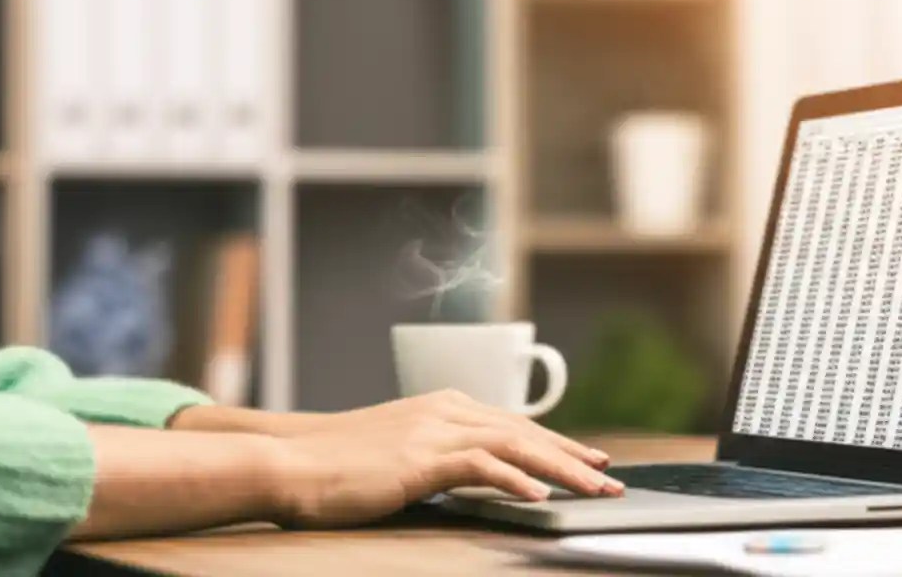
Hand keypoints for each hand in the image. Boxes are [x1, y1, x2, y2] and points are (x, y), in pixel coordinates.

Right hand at [270, 390, 621, 528]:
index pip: (513, 424)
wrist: (291, 461)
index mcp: (442, 406)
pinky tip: (540, 495)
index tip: (589, 459)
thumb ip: (438, 457)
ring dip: (562, 468)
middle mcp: (445, 410)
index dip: (556, 442)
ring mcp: (434, 430)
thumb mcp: (398, 453)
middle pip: (525, 431)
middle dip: (573, 455)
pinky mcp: (421, 457)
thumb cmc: (338, 465)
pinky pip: (481, 465)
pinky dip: (516, 479)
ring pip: (515, 445)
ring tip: (595, 489)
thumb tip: (471, 477)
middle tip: (610, 478)